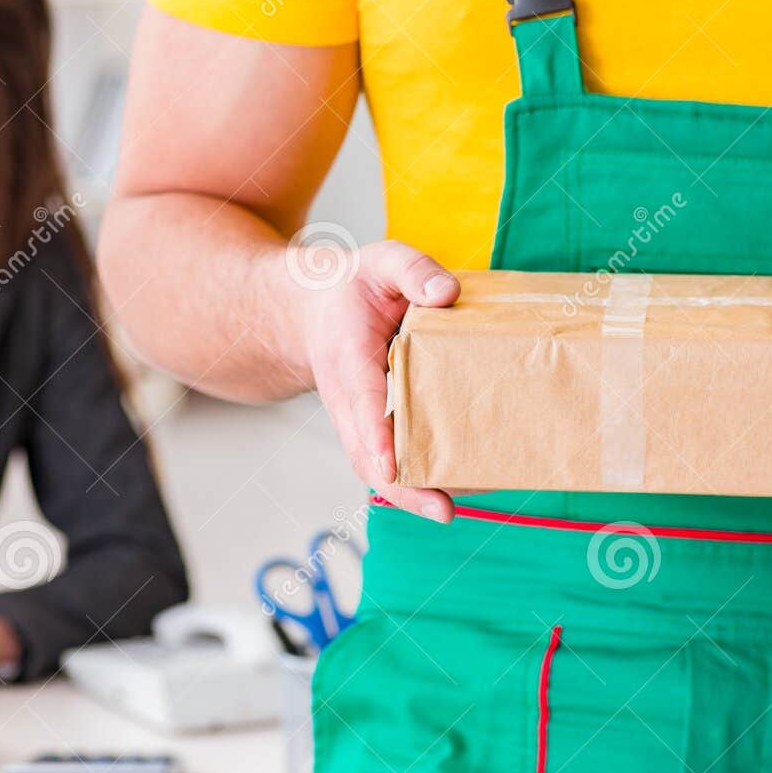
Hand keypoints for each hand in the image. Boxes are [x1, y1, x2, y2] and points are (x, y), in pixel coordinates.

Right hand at [291, 239, 462, 520]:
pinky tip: (458, 489)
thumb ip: (413, 271)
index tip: (390, 467)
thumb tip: (447, 295)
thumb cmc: (353, 288)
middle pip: (365, 454)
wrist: (313, 312)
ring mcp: (355, 419)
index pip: (361, 401)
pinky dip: (415, 481)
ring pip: (374, 467)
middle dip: (400, 487)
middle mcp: (347, 398)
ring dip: (409, 494)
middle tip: (441, 510)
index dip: (376, 435)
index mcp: (348, 356)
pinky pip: (388, 461)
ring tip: (452, 510)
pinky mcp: (370, 429)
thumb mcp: (381, 261)